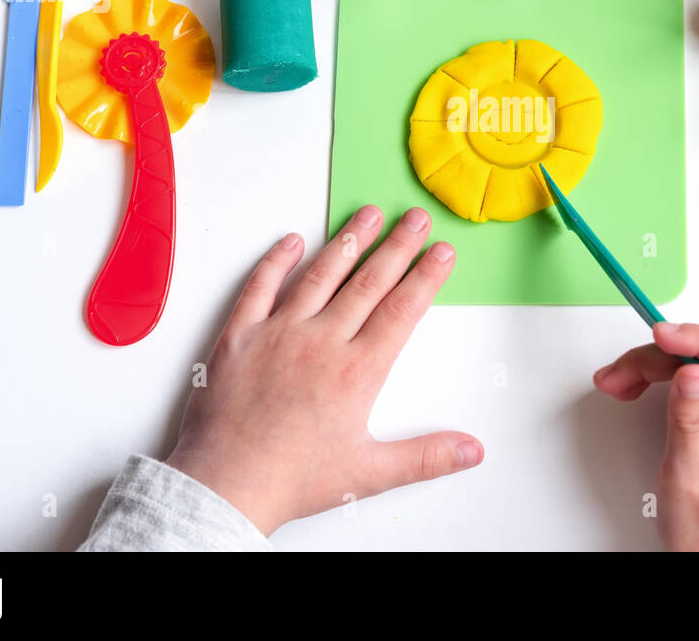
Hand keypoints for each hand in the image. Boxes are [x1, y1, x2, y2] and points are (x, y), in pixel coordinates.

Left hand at [165, 205, 482, 534]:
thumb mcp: (369, 473)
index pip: (402, 311)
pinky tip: (292, 240)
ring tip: (368, 214)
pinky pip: (259, 287)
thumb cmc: (293, 480)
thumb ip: (426, 457)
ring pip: (320, 275)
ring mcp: (278, 334)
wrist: (225, 485)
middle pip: (369, 283)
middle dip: (398, 246)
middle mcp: (321, 342)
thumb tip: (473, 450)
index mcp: (357, 372)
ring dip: (348, 241)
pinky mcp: (239, 336)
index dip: (426, 277)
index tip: (443, 251)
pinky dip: (276, 261)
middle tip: (417, 218)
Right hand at [593, 322, 698, 550]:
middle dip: (657, 357)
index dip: (697, 337)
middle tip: (616, 376)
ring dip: (653, 366)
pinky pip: (697, 379)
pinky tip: (636, 386)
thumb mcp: (689, 479)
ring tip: (616, 383)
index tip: (659, 337)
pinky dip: (662, 378)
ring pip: (697, 363)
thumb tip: (693, 371)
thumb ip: (692, 421)